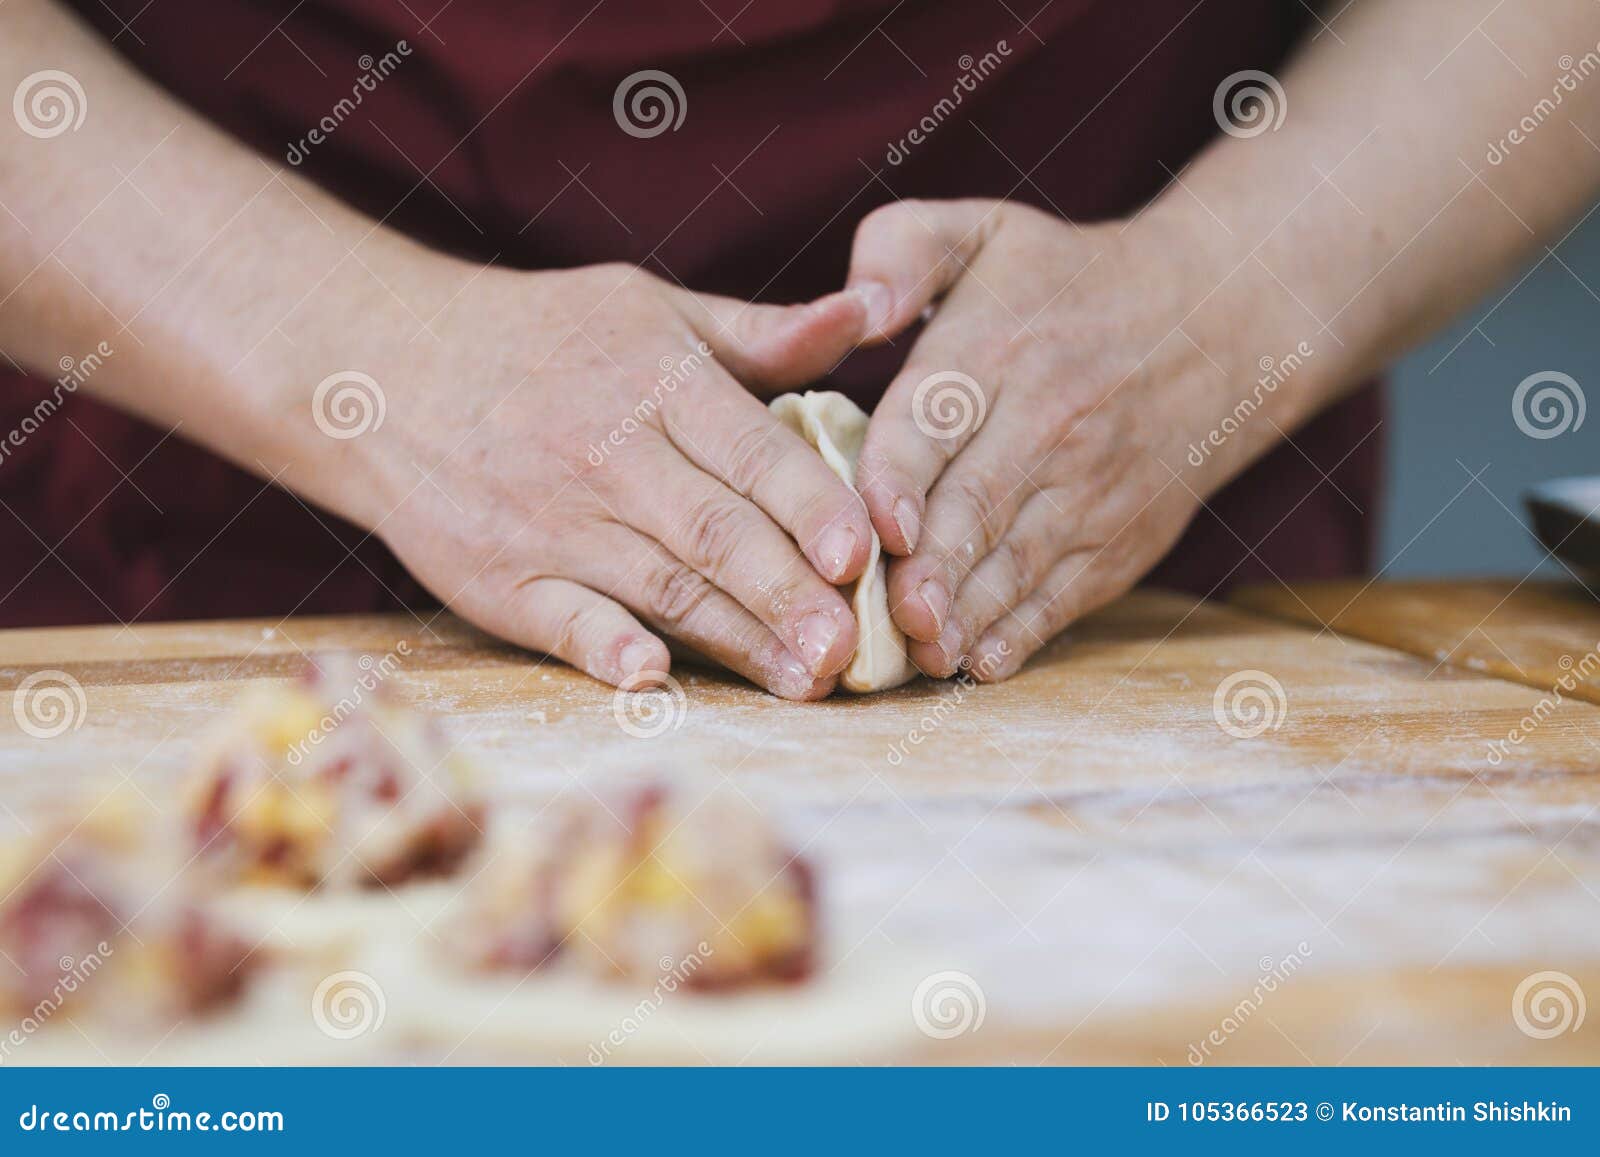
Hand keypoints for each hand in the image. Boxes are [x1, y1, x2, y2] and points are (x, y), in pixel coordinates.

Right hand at [317, 260, 879, 698]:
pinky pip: (560, 619)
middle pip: (713, 532)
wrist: (387, 370)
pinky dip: (602, 647)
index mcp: (658, 382)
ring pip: (660, 587)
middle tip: (850, 649)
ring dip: (734, 640)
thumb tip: (868, 314)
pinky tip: (649, 676)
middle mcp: (607, 453)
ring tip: (803, 680)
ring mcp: (550, 521)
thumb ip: (764, 334)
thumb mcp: (654, 311)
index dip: (808, 504)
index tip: (860, 553)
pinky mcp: (499, 578)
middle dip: (787, 593)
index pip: (750, 452)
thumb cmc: (546, 341)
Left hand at [841, 199, 1302, 680]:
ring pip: (1020, 563)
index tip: (880, 527)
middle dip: (935, 568)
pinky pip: (1066, 595)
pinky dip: (1024, 634)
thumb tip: (854, 308)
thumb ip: (902, 250)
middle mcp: (1044, 425)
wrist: (1218, 323)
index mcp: (993, 351)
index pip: (935, 420)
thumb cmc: (1066, 283)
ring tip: (925, 654)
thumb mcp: (984, 231)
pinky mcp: (1117, 541)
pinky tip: (983, 664)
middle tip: (893, 617)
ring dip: (971, 614)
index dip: (903, 478)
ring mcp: (1088, 491)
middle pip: (979, 506)